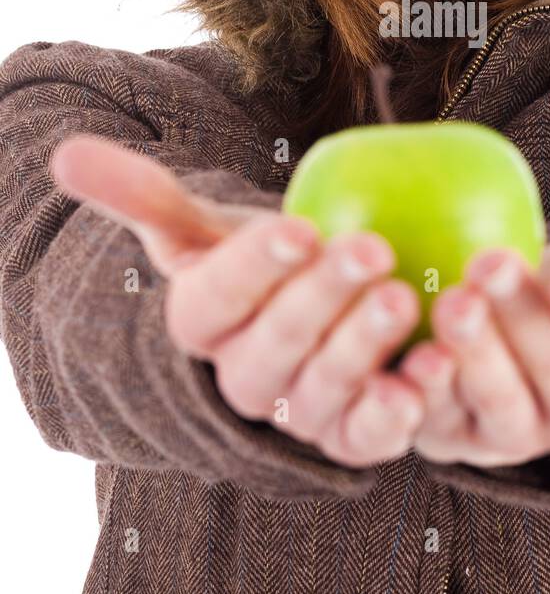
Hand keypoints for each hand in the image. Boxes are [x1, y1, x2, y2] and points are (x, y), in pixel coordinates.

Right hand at [50, 134, 425, 466]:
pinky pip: (373, 435)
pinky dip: (405, 408)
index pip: (212, 301)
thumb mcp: (203, 222)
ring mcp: (297, 416)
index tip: (297, 226)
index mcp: (200, 326)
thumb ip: (145, 194)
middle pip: (271, 350)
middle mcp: (242, 381)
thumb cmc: (260, 258)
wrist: (314, 314)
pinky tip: (438, 364)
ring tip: (404, 299)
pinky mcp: (353, 438)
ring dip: (363, 350)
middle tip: (370, 250)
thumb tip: (66, 155)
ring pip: (322, 394)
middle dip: (318, 302)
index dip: (252, 269)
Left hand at [396, 167, 549, 467]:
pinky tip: (408, 354)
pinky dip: (421, 396)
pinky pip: (436, 429)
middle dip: (534, 331)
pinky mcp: (454, 439)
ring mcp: (520, 439)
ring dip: (478, 360)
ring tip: (453, 299)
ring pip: (505, 418)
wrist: (516, 324)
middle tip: (494, 263)